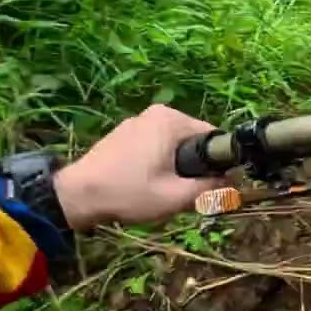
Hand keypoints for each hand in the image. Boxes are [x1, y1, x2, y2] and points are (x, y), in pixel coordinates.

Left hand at [53, 105, 224, 229]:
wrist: (76, 196)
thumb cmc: (129, 192)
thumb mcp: (176, 196)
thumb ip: (211, 188)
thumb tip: (234, 183)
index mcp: (172, 120)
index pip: (213, 137)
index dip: (219, 164)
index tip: (213, 187)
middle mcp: (156, 113)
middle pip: (193, 142)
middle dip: (195, 167)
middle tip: (186, 194)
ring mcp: (137, 121)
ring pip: (174, 146)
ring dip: (177, 167)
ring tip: (165, 192)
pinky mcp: (124, 134)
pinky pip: (156, 146)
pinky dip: (159, 163)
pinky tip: (147, 184)